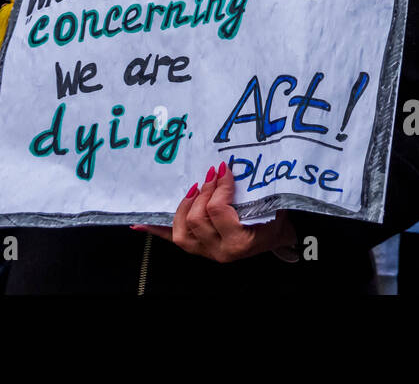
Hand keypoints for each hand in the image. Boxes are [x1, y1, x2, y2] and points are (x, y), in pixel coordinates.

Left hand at [133, 161, 297, 262]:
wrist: (279, 239)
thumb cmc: (277, 221)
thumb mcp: (274, 207)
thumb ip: (257, 190)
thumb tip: (230, 165)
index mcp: (239, 243)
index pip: (217, 211)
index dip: (219, 187)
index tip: (224, 170)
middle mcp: (219, 252)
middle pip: (196, 218)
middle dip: (203, 192)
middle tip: (212, 175)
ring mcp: (205, 252)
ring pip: (180, 230)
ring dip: (185, 205)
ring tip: (195, 189)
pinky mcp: (196, 248)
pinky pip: (171, 239)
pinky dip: (155, 230)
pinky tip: (139, 223)